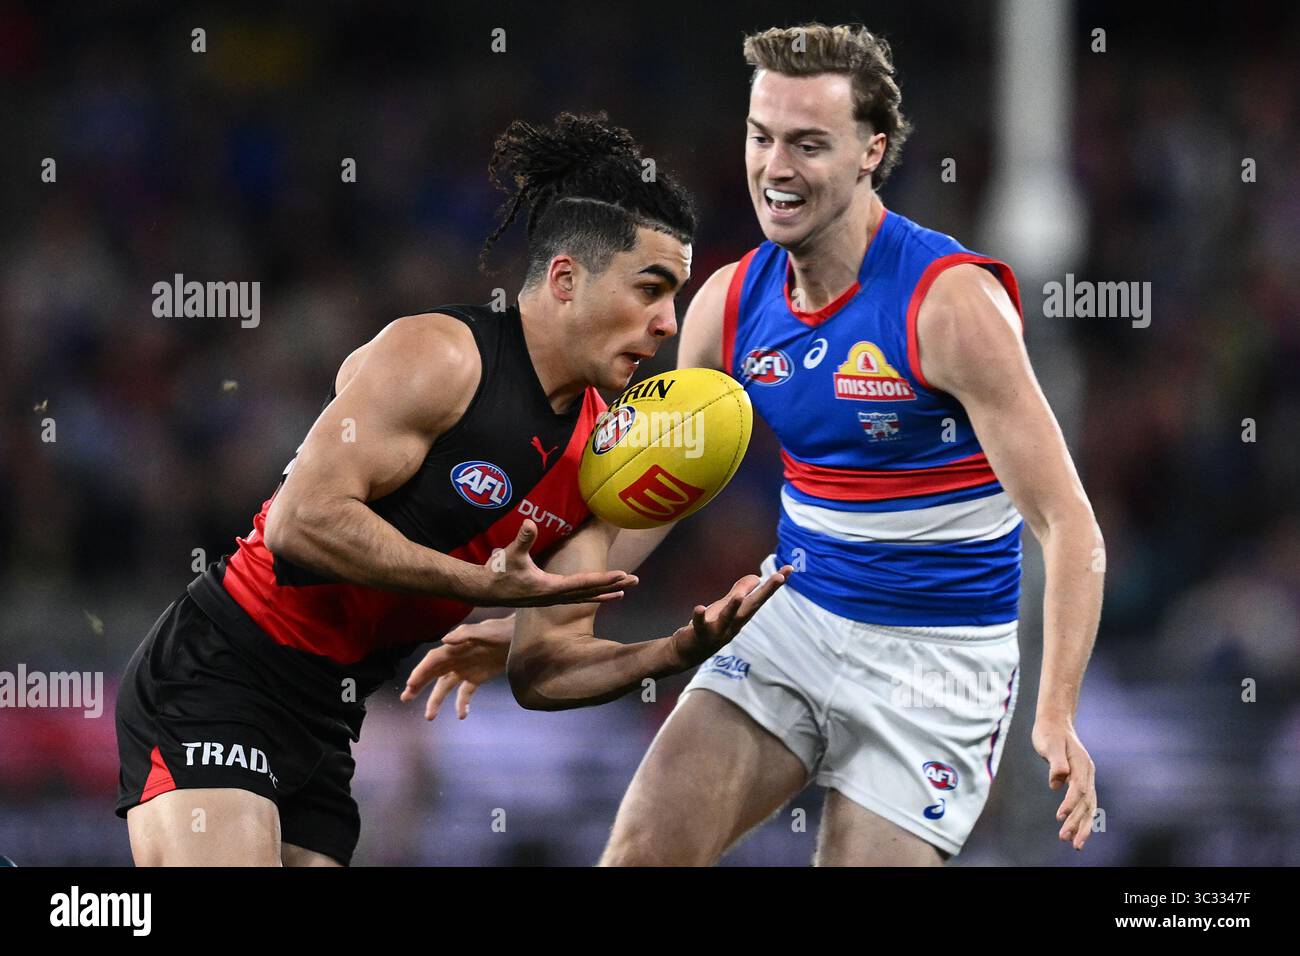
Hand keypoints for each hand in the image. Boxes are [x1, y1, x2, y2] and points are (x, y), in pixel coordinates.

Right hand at [400, 616, 514, 719]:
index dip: (420, 672)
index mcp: (455, 647)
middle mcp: (456, 659)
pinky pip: (465, 693)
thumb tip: (444, 639)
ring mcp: (466, 669)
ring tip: (429, 717)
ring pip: (445, 687)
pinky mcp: (477, 678)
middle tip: (406, 698)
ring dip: (436, 700)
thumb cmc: (502, 630)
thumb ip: (465, 634)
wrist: (520, 637)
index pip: (432, 661)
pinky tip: (462, 716)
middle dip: (419, 685)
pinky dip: (462, 704)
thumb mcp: (485, 631)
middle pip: (433, 674)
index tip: (410, 685)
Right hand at [471, 520, 637, 606]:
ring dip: (606, 592)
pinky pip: (577, 597)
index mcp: (551, 588)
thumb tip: (530, 523)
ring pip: (586, 597)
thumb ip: (522, 540)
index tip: (623, 575)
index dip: (604, 579)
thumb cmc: (498, 572)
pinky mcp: (549, 597)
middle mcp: (556, 596)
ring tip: (625, 589)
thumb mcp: (510, 555)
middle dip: (614, 585)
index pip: (584, 583)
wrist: (484, 590)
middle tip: (636, 581)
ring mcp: (553, 599)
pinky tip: (600, 594)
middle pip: (591, 592)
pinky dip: (591, 595)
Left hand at [668, 565, 792, 668]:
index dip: (774, 584)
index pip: (760, 597)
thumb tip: (757, 578)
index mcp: (741, 615)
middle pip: (751, 607)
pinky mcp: (699, 634)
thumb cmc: (710, 627)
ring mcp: (717, 631)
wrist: (688, 652)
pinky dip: (699, 617)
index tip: (789, 568)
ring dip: (733, 607)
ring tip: (738, 596)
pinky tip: (698, 608)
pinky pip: (700, 625)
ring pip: (728, 619)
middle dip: (766, 592)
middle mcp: (733, 624)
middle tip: (780, 577)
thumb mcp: (726, 607)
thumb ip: (740, 592)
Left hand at [1032, 715, 1096, 850]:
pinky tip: (1077, 831)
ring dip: (1083, 826)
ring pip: (1089, 807)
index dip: (1070, 803)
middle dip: (1079, 822)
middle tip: (1066, 839)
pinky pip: (1086, 804)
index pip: (1079, 788)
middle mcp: (1087, 773)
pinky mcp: (1081, 782)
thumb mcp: (1049, 743)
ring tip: (1075, 844)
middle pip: (1087, 802)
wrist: (1055, 723)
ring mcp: (1086, 778)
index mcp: (1081, 764)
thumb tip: (1057, 781)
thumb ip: (1055, 761)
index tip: (1059, 816)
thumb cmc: (1049, 733)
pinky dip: (1083, 818)